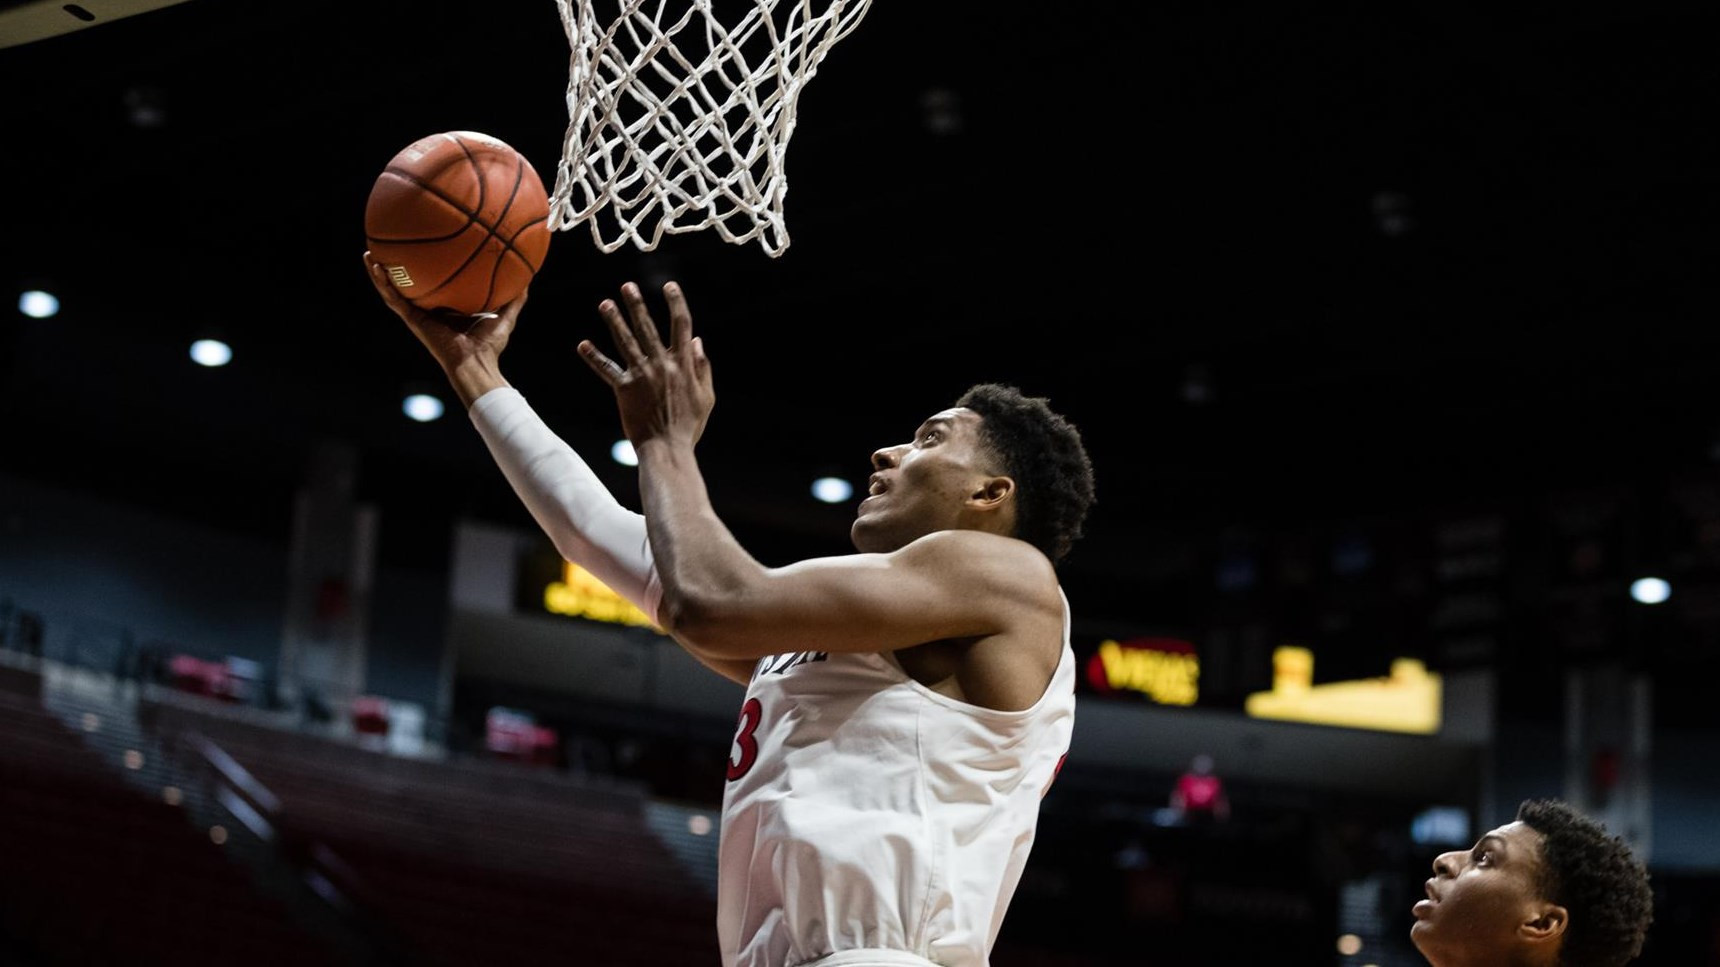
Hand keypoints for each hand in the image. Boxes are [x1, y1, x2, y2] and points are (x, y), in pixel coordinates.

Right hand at [364, 250, 524, 407]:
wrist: (475, 364)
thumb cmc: (490, 346)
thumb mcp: (505, 315)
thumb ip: (515, 298)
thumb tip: (529, 278)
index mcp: (447, 310)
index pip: (434, 288)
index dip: (426, 274)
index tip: (422, 253)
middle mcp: (429, 312)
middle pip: (409, 287)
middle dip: (398, 270)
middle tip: (387, 249)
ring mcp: (418, 316)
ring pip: (393, 291)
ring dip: (379, 273)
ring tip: (368, 254)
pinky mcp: (412, 320)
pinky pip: (393, 298)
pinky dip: (382, 282)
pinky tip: (374, 266)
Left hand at [578, 280, 713, 447]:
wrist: (666, 449)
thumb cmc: (689, 426)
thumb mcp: (706, 396)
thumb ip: (702, 367)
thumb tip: (698, 340)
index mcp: (683, 364)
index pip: (681, 325)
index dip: (676, 303)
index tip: (669, 286)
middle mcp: (661, 365)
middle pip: (648, 327)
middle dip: (637, 305)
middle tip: (627, 286)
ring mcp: (641, 376)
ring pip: (625, 342)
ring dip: (614, 321)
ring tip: (605, 304)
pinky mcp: (624, 389)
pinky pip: (606, 369)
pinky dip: (594, 357)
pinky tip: (582, 345)